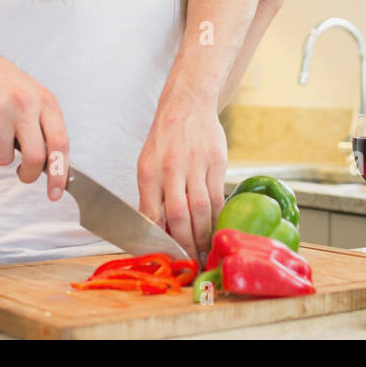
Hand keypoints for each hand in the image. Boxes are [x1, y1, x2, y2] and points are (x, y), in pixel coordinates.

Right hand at [0, 41, 69, 200]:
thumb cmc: (5, 85)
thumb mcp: (34, 99)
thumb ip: (45, 128)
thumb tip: (55, 168)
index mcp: (46, 102)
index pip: (61, 144)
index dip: (60, 173)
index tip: (56, 192)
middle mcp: (25, 104)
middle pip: (35, 157)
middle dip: (28, 175)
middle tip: (23, 175)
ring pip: (3, 158)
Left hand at [136, 84, 226, 263]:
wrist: (188, 104)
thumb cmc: (164, 138)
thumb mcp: (147, 162)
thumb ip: (151, 194)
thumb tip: (154, 229)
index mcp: (149, 170)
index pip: (152, 213)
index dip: (159, 239)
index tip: (166, 256)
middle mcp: (172, 167)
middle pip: (179, 215)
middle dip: (185, 244)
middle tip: (190, 262)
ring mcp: (196, 164)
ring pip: (201, 208)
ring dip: (204, 235)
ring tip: (205, 252)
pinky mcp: (217, 161)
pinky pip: (218, 196)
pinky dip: (217, 217)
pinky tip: (217, 229)